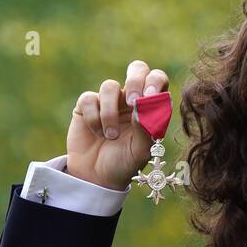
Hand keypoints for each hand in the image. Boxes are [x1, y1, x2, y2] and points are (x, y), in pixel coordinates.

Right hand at [66, 60, 168, 190]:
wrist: (97, 177)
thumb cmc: (124, 164)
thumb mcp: (141, 152)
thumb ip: (146, 129)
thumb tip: (143, 104)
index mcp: (150, 108)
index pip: (158, 81)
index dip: (155, 82)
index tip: (149, 97)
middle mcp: (131, 99)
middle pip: (138, 68)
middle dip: (135, 80)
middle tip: (132, 101)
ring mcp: (110, 100)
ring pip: (110, 86)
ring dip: (110, 113)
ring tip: (110, 136)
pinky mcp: (87, 104)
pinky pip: (89, 99)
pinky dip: (93, 118)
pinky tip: (96, 133)